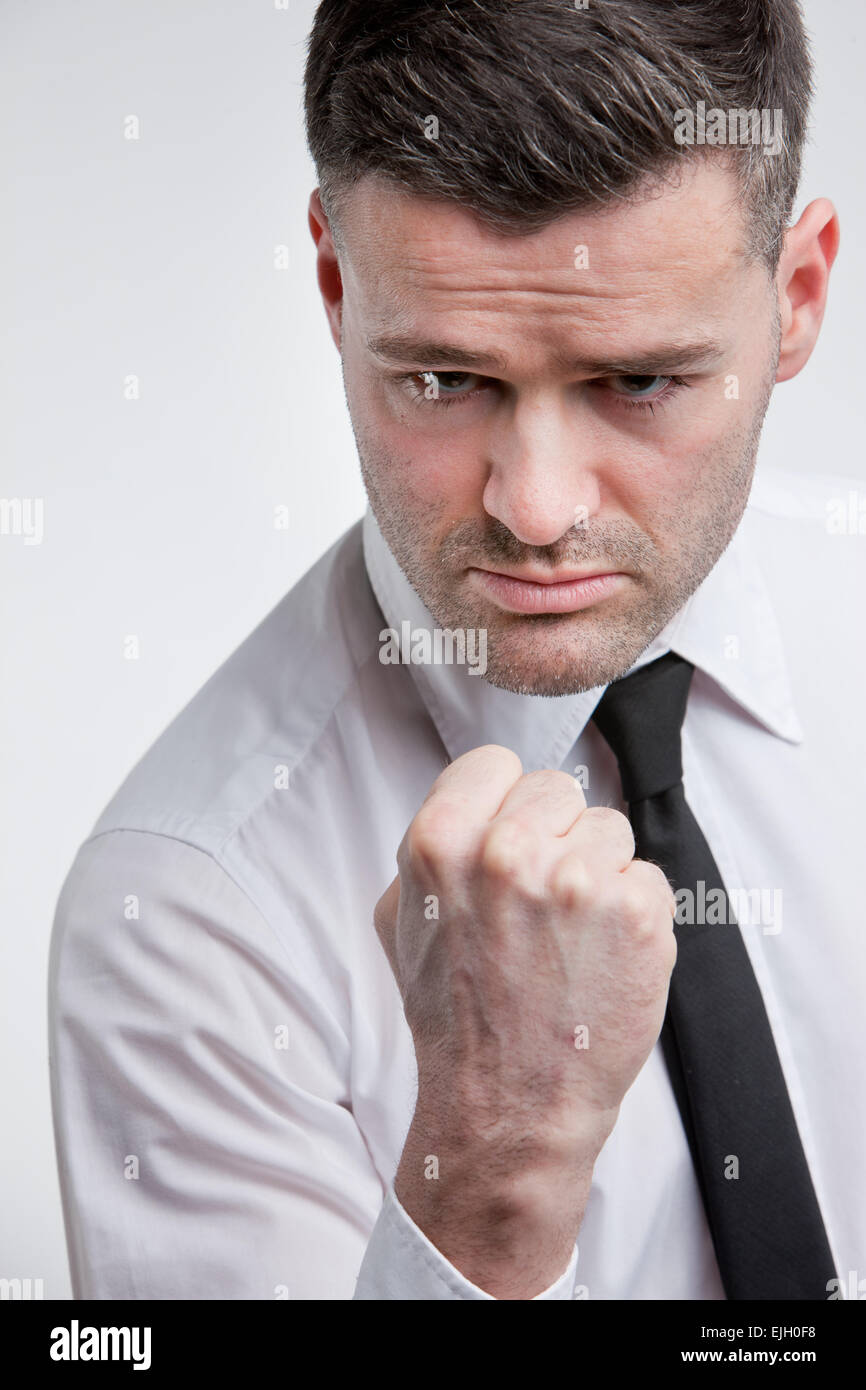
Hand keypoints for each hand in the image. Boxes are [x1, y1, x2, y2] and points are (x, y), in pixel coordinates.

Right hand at [373, 744, 676, 1295]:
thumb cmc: (456, 1017)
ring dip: (596, 874)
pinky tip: (603, 958)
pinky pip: (648, 876)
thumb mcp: (402, 920)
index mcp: (441, 841)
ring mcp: (581, 881)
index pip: (495, 763)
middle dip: (553, 836)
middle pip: (557, 790)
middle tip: (538, 902)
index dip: (502, 804)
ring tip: (569, 938)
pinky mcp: (640, 914)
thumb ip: (430, 848)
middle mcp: (509, 852)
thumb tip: (470, 803)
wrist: (509, 1108)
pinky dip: (634, 915)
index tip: (507, 840)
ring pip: (608, 829)